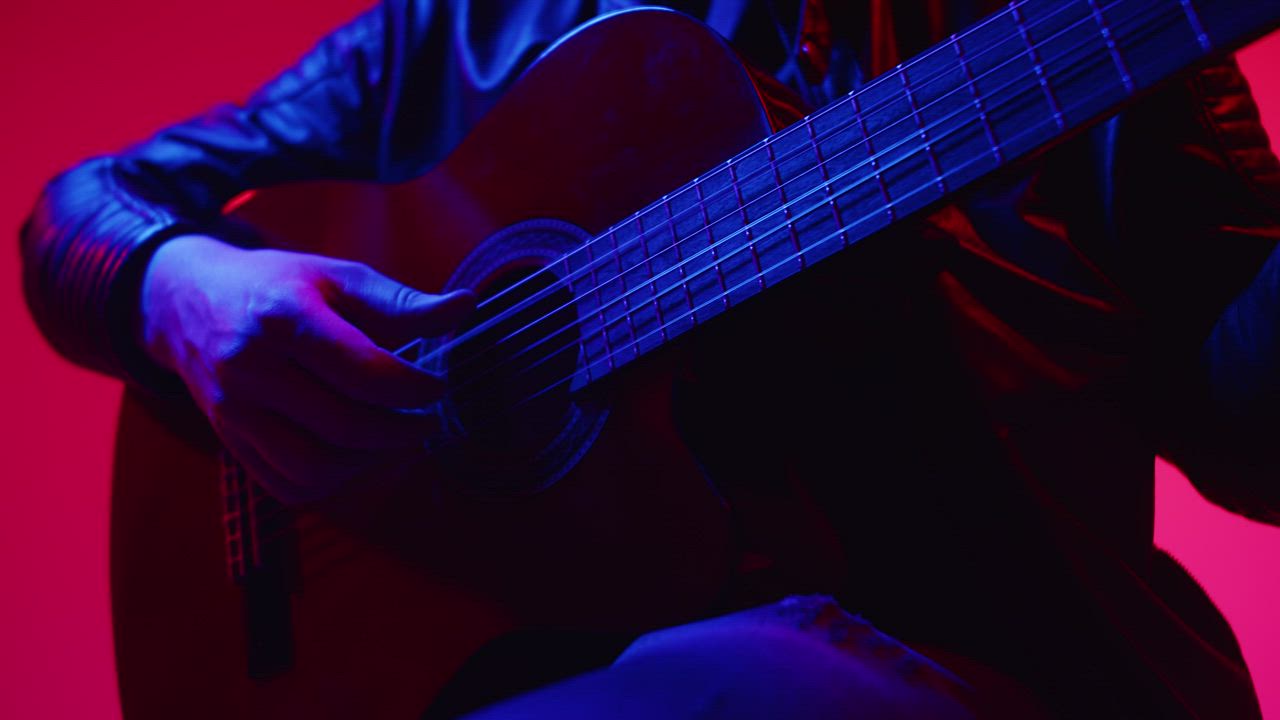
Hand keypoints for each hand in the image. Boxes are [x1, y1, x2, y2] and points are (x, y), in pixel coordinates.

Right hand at [138, 234, 473, 503]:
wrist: (189, 301)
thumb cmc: (277, 286)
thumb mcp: (338, 277)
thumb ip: (402, 303)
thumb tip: (467, 307)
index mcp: (283, 317)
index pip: (365, 373)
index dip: (415, 388)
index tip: (437, 386)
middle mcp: (251, 368)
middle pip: (346, 426)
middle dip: (403, 431)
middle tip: (426, 419)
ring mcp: (234, 411)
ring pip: (317, 466)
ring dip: (370, 462)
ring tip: (393, 437)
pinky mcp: (229, 440)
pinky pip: (290, 486)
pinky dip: (333, 481)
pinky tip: (355, 453)